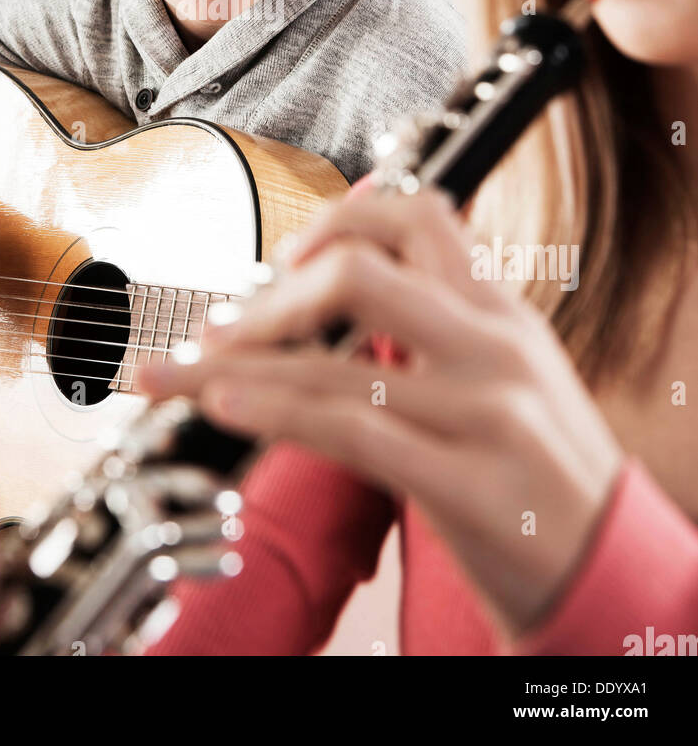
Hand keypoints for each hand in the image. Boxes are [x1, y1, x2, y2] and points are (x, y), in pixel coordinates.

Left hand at [136, 187, 626, 639]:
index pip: (419, 217)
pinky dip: (278, 411)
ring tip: (173, 375)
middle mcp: (493, 347)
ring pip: (335, 362)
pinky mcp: (473, 484)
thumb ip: (442, 327)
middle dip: (267, 296)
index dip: (340, 221)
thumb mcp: (512, 374)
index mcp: (500, 312)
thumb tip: (344, 291)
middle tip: (214, 328)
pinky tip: (228, 407)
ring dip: (236, 366)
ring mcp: (486, 411)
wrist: (615, 570)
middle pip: (362, 273)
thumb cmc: (547, 473)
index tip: (284, 258)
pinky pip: (354, 429)